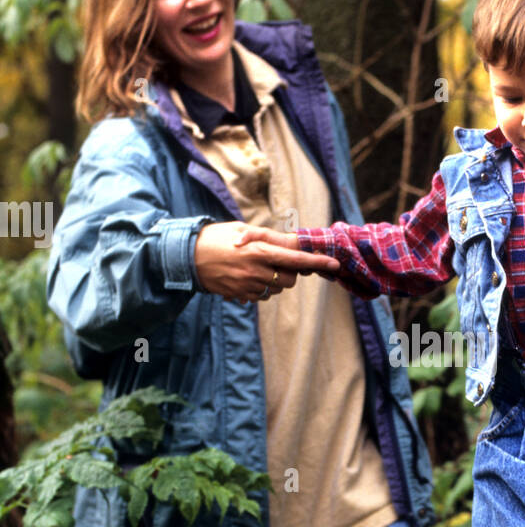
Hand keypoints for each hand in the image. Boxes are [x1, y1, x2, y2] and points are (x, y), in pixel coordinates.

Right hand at [193, 222, 338, 302]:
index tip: (334, 265)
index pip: (296, 259)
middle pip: (290, 279)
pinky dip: (262, 289)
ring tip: (257, 267)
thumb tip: (293, 243)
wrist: (187, 256)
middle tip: (278, 261)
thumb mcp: (244, 230)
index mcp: (260, 251)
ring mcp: (248, 286)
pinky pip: (263, 296)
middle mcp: (257, 270)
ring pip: (277, 289)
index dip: (317, 262)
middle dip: (291, 273)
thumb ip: (270, 237)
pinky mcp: (241, 295)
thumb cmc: (218, 238)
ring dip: (275, 280)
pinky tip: (248, 277)